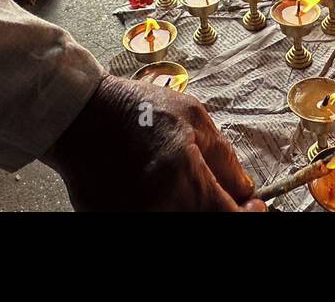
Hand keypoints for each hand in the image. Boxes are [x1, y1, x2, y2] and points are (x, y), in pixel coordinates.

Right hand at [44, 75, 265, 211]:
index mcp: (181, 180)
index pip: (230, 219)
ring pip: (181, 221)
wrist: (81, 116)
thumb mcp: (193, 117)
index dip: (248, 215)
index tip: (253, 206)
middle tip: (222, 197)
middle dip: (220, 211)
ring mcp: (135, 219)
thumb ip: (224, 158)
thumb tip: (245, 190)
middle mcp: (158, 208)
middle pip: (206, 224)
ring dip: (193, 209)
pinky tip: (163, 192)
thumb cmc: (134, 110)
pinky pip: (155, 218)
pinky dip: (167, 208)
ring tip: (184, 186)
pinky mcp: (116, 222)